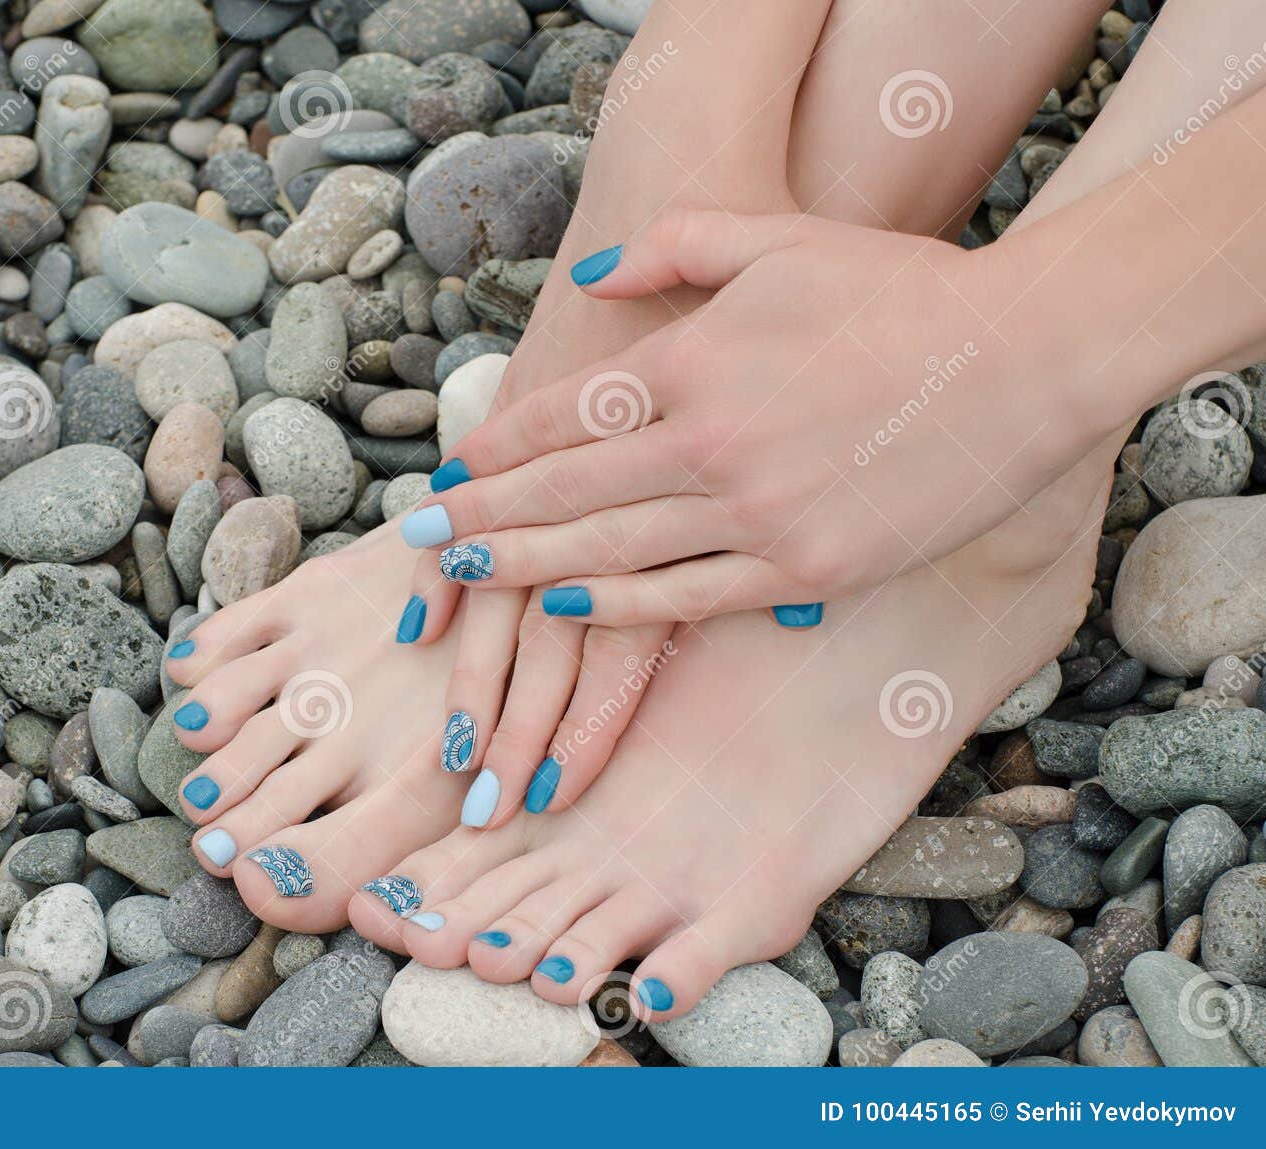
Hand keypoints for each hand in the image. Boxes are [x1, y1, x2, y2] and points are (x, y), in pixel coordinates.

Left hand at [399, 208, 1090, 625]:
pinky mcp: (806, 568)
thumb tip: (590, 277)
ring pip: (611, 548)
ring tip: (463, 580)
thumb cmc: (905, 290)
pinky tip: (565, 609)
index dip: (497, 445)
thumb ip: (675, 247)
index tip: (451, 468)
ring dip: (525, 565)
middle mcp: (710, 442)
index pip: (566, 411)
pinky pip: (689, 597)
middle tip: (417, 535)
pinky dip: (619, 606)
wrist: (1029, 356)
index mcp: (696, 359)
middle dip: (481, 513)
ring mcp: (757, 513)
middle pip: (566, 487)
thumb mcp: (779, 241)